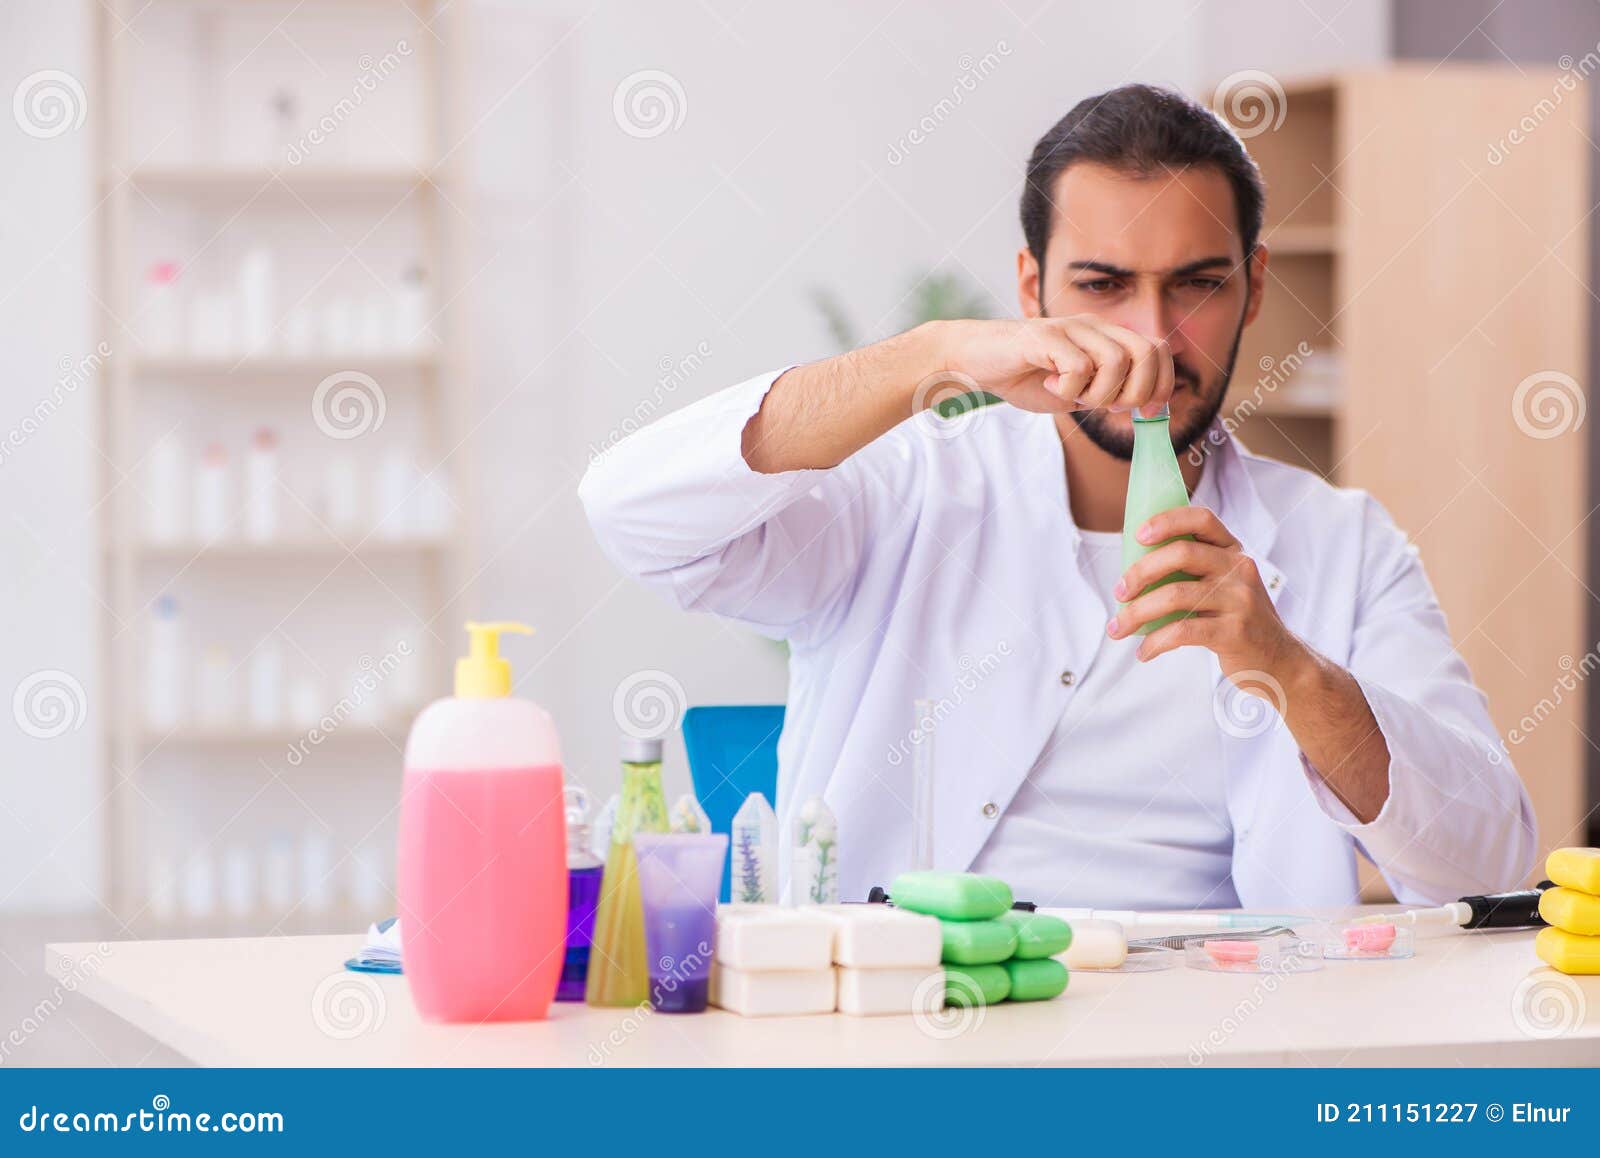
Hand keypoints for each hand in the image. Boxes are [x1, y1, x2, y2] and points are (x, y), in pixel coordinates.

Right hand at [927, 316, 1173, 415]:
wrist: (973, 361)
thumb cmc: (1024, 377)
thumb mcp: (1075, 392)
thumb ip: (1105, 395)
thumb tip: (1142, 407)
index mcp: (1106, 336)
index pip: (1158, 349)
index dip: (1162, 383)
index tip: (1145, 411)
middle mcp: (1094, 326)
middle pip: (1147, 351)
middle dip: (1135, 392)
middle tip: (1105, 406)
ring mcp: (1070, 328)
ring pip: (1116, 361)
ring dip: (1099, 393)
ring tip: (1073, 397)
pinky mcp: (1045, 336)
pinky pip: (1078, 367)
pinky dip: (1068, 389)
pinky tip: (1050, 386)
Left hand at [1106, 506, 1306, 680]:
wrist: (1278, 660)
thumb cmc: (1235, 619)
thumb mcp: (1223, 586)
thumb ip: (1191, 572)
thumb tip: (1131, 572)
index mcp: (1232, 551)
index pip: (1202, 519)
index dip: (1167, 520)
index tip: (1137, 534)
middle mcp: (1239, 569)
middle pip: (1182, 553)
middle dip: (1140, 572)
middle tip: (1118, 592)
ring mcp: (1239, 600)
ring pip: (1176, 595)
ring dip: (1137, 613)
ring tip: (1116, 629)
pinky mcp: (1235, 632)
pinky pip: (1183, 631)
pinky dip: (1155, 642)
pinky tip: (1144, 653)